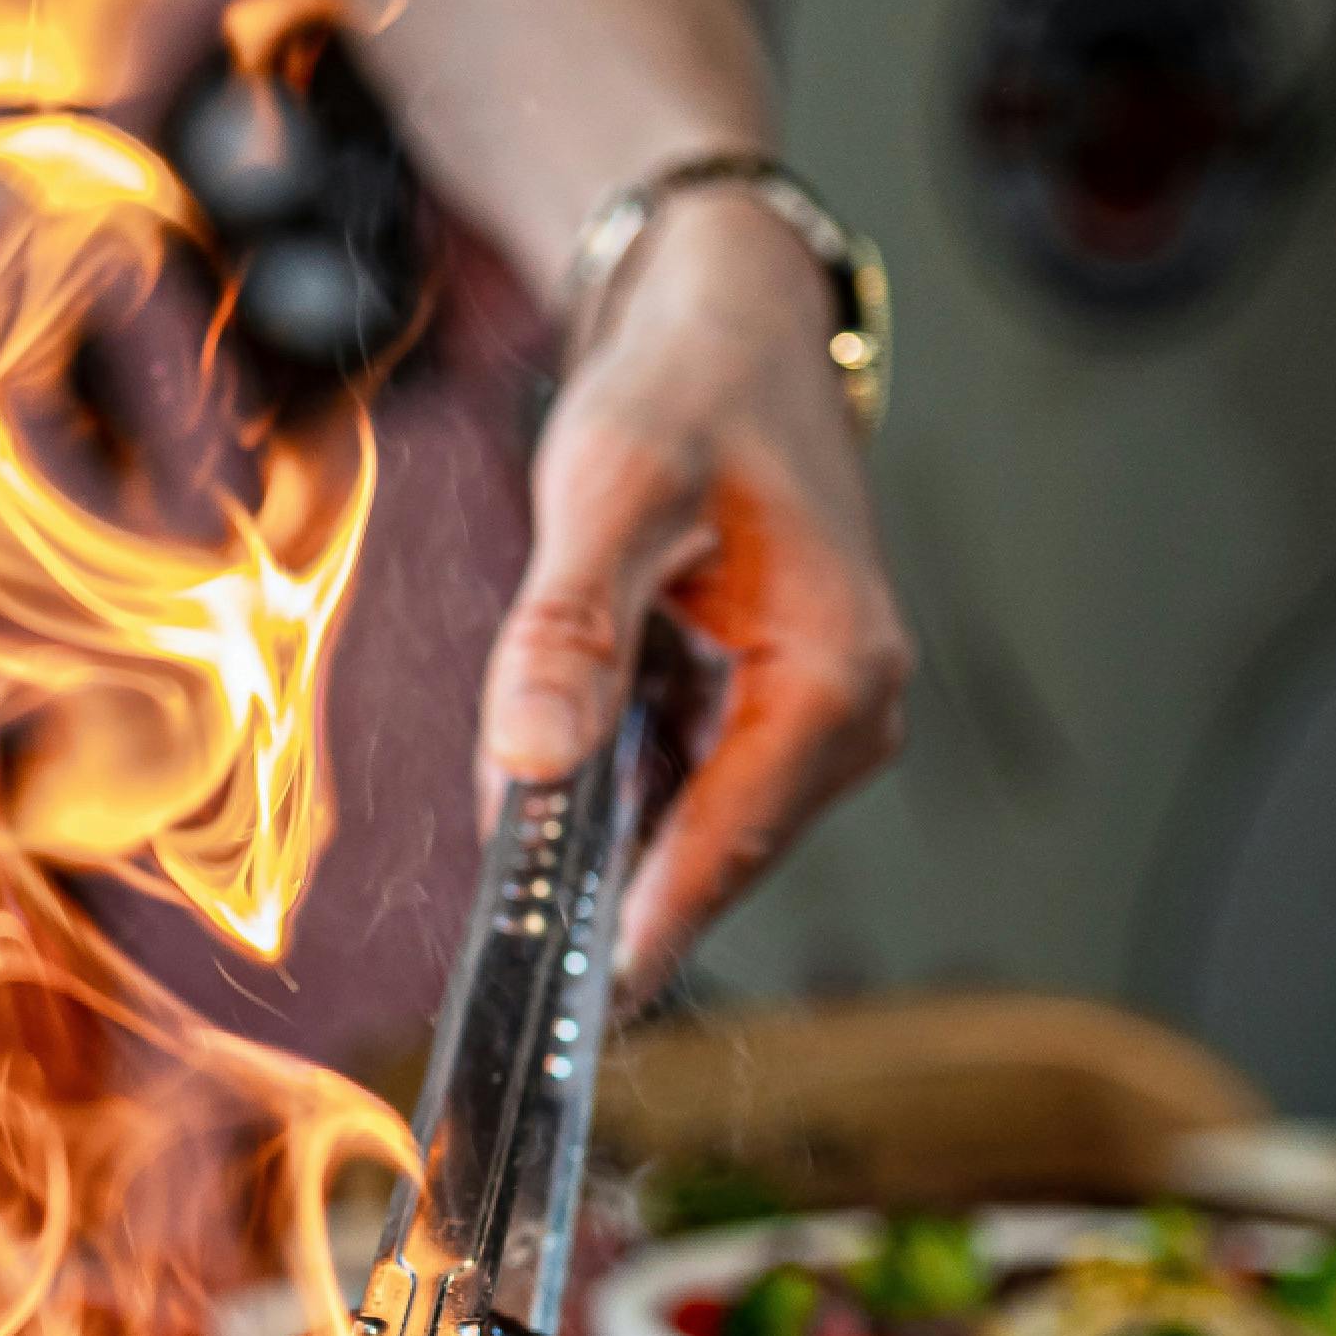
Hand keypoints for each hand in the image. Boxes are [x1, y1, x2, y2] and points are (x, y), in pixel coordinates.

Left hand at [477, 189, 909, 999]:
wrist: (727, 322)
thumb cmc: (688, 390)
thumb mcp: (614, 488)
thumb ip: (569, 627)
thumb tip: (531, 761)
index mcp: (835, 678)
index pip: (726, 850)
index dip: (636, 935)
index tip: (559, 1012)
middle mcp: (843, 716)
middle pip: (702, 856)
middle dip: (598, 888)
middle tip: (493, 943)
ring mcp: (807, 720)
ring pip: (679, 829)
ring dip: (594, 842)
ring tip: (507, 847)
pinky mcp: (763, 711)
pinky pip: (673, 788)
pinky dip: (604, 795)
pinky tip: (542, 776)